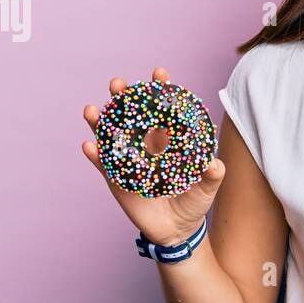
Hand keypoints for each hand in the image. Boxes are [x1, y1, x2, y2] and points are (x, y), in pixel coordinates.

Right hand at [81, 66, 225, 245]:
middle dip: (122, 96)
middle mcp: (145, 144)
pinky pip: (103, 165)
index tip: (159, 74)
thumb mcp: (207, 187)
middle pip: (130, 114)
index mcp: (167, 139)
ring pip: (111, 135)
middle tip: (118, 84)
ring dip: (100, 120)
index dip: (160, 89)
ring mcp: (128, 159)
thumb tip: (214, 164)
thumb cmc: (194, 201)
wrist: (177, 229)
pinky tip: (89, 145)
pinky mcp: (116, 179)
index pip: (163, 108)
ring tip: (93, 110)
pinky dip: (95, 155)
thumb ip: (212, 175)